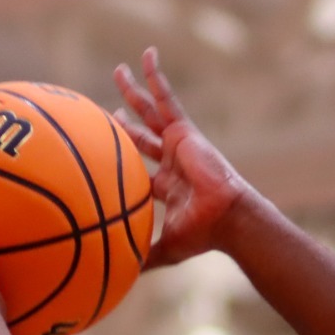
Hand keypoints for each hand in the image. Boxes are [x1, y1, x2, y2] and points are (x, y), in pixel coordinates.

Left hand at [114, 48, 250, 268]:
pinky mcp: (186, 131)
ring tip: (119, 72)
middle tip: (109, 109)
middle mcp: (172, 161)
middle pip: (142, 136)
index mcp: (168, 186)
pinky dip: (156, 77)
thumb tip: (119, 279)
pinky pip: (167, 98)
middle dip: (126, 122)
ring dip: (134, 93)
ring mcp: (179, 144)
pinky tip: (145, 56)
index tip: (107, 151)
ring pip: (150, 112)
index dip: (125, 161)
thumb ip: (143, 258)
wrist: (227, 219)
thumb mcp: (166, 249)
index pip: (141, 170)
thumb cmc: (202, 236)